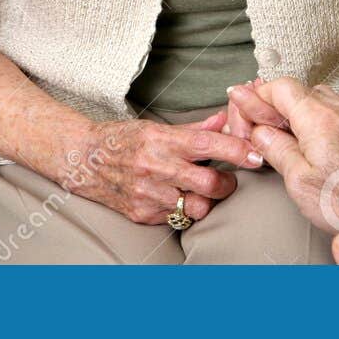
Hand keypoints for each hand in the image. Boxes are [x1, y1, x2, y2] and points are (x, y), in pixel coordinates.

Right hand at [60, 110, 263, 225]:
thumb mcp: (156, 126)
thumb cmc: (122, 139)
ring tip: (202, 192)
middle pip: (209, 182)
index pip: (208, 144)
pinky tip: (178, 199)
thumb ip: (194, 128)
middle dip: (226, 183)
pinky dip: (183, 210)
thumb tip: (225, 120)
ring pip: (196, 207)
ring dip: (206, 201)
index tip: (256, 154)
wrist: (82, 160)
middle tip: (226, 179)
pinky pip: (176, 219)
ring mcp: (149, 194)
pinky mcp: (142, 214)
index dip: (237, 149)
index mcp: (162, 140)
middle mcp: (156, 167)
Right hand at [227, 81, 338, 151]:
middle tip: (259, 130)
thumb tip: (256, 128)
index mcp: (318, 117)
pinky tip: (316, 136)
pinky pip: (337, 106)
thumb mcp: (299, 181)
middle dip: (273, 107)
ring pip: (316, 97)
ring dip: (297, 111)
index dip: (256, 98)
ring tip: (287, 137)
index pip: (278, 86)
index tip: (244, 112)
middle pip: (296, 91)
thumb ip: (274, 147)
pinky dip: (320, 115)